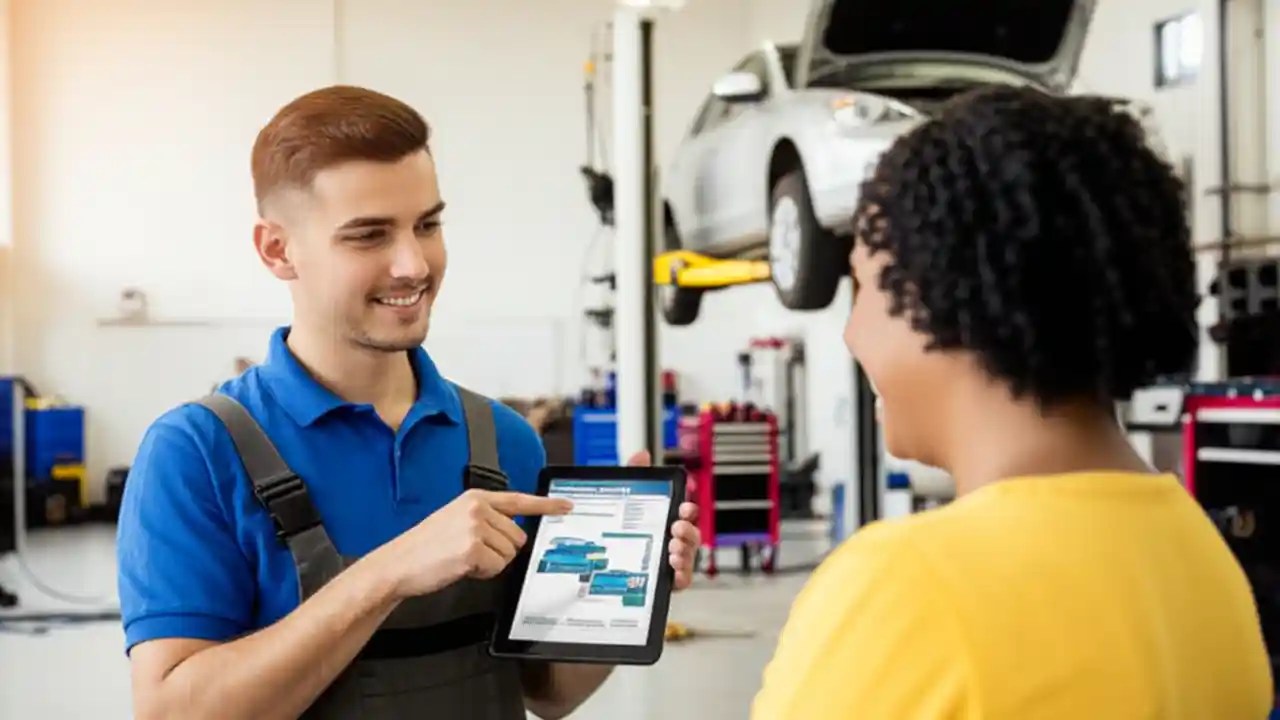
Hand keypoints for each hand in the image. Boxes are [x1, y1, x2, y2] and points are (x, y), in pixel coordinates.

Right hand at [379, 488, 572, 598]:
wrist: (398, 564)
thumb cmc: (426, 548)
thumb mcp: (456, 521)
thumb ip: (485, 521)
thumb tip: (514, 534)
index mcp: (475, 499)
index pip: (518, 500)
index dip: (546, 505)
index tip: (567, 506)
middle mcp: (477, 508)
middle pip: (517, 538)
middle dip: (498, 551)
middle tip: (468, 553)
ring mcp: (475, 527)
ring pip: (509, 555)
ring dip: (489, 564)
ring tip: (461, 559)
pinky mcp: (472, 549)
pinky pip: (497, 568)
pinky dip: (482, 574)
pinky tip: (460, 568)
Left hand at [624, 451, 700, 590]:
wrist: (595, 563)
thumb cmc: (614, 530)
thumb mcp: (621, 500)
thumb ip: (634, 476)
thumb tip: (641, 455)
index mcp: (663, 520)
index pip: (684, 513)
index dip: (688, 509)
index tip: (683, 507)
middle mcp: (669, 540)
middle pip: (690, 534)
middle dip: (688, 530)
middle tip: (676, 527)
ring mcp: (668, 561)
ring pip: (689, 556)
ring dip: (685, 551)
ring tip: (673, 549)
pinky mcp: (664, 581)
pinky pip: (681, 580)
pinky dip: (682, 574)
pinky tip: (674, 569)